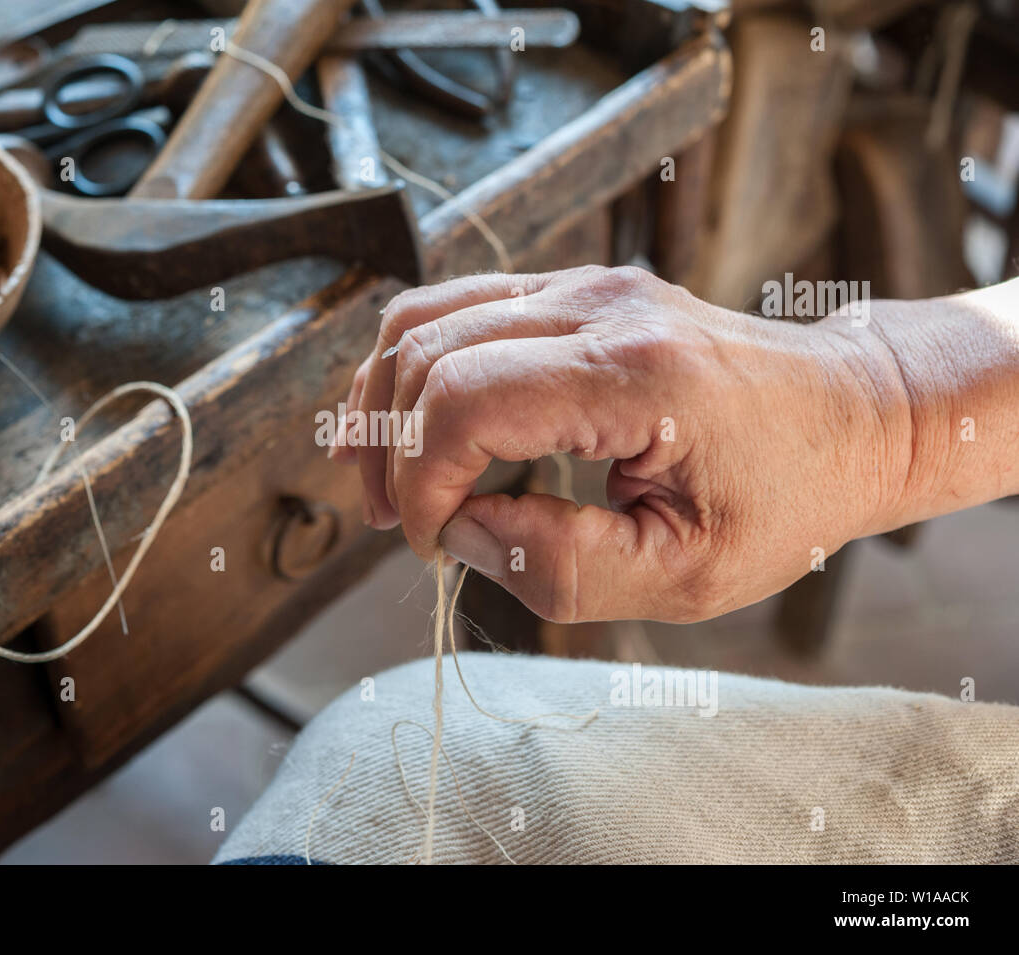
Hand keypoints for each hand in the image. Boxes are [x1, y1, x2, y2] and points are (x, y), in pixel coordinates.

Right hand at [334, 265, 914, 622]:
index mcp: (636, 373)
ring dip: (386, 404)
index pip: (464, 402)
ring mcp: (583, 284)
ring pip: (423, 318)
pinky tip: (412, 429)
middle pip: (426, 353)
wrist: (853, 413)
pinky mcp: (574, 289)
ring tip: (392, 483)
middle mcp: (600, 306)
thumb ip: (564, 568)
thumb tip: (464, 535)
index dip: (420, 483)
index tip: (432, 545)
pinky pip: (456, 310)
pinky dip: (414, 371)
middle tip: (402, 526)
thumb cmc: (787, 495)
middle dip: (390, 451)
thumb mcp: (689, 573)